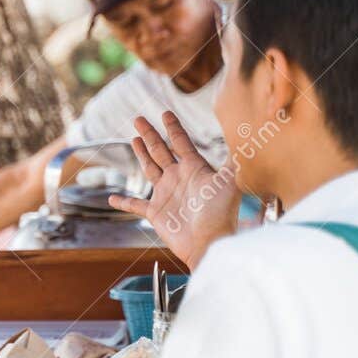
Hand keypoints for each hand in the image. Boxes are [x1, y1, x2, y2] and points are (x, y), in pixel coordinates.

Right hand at [107, 112, 238, 268]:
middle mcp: (178, 178)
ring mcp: (165, 194)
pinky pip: (135, 205)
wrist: (208, 243)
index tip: (165, 113)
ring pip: (149, 168)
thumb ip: (232, 160)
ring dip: (141, 154)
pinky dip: (123, 202)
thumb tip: (246, 136)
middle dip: (150, 134)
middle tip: (138, 119)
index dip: (173, 127)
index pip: (181, 142)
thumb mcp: (229, 182)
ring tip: (133, 139)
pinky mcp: (155, 212)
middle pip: (160, 150)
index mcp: (193, 168)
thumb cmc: (220, 214)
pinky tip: (112, 198)